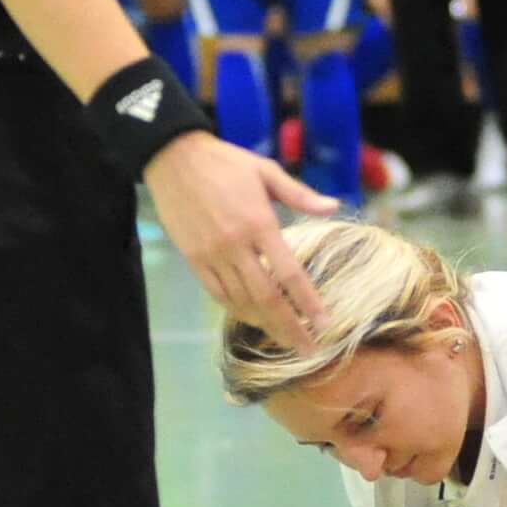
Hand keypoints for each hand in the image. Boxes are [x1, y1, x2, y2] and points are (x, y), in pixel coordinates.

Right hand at [145, 131, 335, 337]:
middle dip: (289, 327)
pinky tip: (252, 319)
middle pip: (266, 298)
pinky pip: (217, 293)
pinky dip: (236, 310)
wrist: (173, 157)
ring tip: (284, 340)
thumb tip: (333, 207)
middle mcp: (236, 245)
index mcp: (260, 224)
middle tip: (308, 348)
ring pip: (241, 301)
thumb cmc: (225, 162)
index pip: (289, 274)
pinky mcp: (193, 258)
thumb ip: (299, 194)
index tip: (324, 323)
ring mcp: (212, 255)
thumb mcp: (266, 170)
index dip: (308, 302)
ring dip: (264, 324)